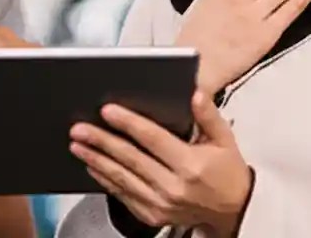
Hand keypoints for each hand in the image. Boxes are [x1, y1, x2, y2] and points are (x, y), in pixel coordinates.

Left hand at [70, 91, 252, 233]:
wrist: (233, 212)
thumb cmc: (227, 173)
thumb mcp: (225, 141)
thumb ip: (209, 116)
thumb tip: (195, 94)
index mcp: (191, 165)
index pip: (153, 139)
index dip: (128, 123)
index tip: (107, 110)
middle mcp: (174, 187)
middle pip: (130, 158)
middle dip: (101, 140)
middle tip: (79, 127)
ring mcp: (161, 204)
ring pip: (121, 178)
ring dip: (96, 159)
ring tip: (77, 144)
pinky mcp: (152, 216)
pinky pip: (122, 195)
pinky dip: (104, 179)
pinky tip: (92, 165)